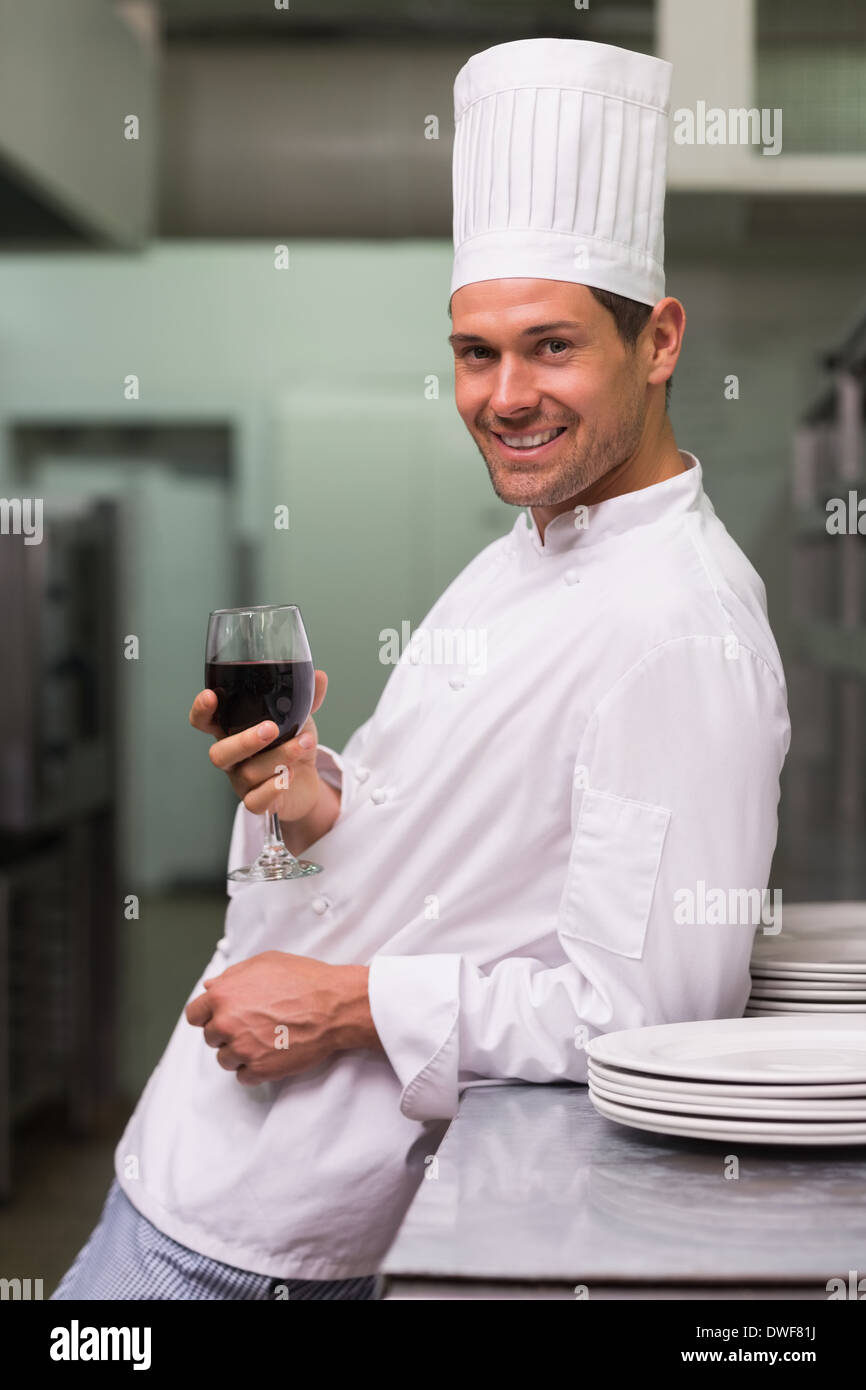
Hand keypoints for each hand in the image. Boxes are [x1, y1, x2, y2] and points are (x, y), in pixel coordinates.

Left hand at [185, 951, 380, 1084]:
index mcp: (223, 995)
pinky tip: (271, 1054)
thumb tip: (210, 987)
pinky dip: (255, 1069)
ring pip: (226, 1060)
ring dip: (240, 1053)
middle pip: (211, 1038)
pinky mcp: (259, 1070)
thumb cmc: (303, 979)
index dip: (208, 1015)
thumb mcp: (265, 962)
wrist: (333, 1006)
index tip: (220, 1017)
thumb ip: (232, 975)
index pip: (194, 1014)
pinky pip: (244, 1077)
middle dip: (227, 1032)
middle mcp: (226, 1023)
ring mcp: (242, 1049)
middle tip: (253, 1025)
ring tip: (265, 1040)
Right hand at [189, 670, 327, 821]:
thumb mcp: (298, 718)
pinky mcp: (258, 802)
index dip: (201, 710)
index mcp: (232, 731)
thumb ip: (305, 698)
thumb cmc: (290, 744)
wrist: (306, 781)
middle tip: (270, 729)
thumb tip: (319, 676)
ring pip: (248, 773)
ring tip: (303, 743)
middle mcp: (232, 757)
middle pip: (219, 753)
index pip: (204, 721)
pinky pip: (256, 801)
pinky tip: (290, 774)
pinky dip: (274, 788)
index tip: (210, 696)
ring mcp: (242, 782)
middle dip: (244, 740)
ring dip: (279, 756)